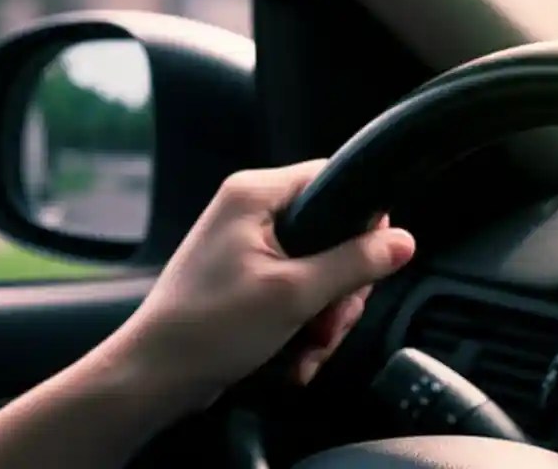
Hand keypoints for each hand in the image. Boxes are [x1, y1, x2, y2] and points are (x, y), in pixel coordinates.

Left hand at [100, 160, 415, 411]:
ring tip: (310, 348)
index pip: (332, 179)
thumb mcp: (294, 295)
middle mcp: (249, 211)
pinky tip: (296, 357)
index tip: (369, 265)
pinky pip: (297, 292)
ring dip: (324, 316)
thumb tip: (403, 242)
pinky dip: (303, 326)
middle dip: (341, 288)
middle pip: (332, 233)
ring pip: (320, 270)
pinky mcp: (247, 280)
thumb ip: (354, 264)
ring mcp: (247, 247)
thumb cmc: (208, 329)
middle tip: (330, 321)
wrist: (154, 378)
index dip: (362, 222)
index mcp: (254, 194)